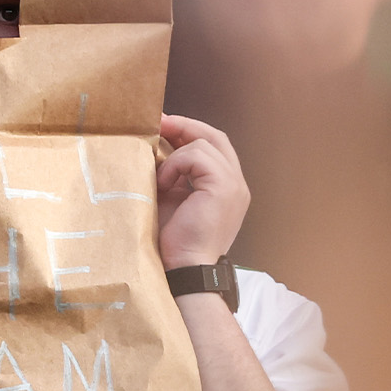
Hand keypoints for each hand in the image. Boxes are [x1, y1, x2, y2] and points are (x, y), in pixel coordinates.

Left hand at [156, 114, 248, 269]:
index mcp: (226, 186)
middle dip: (185, 125)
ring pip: (203, 144)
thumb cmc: (173, 241)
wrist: (184, 268)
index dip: (189, 130)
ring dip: (174, 156)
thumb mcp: (172, 199)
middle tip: (158, 121)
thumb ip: (172, 174)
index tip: (162, 124)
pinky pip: (197, 157)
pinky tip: (164, 185)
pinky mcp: (224, 187)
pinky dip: (175, 165)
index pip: (213, 145)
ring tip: (160, 180)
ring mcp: (234, 184)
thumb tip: (153, 148)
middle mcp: (237, 183)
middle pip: (215, 137)